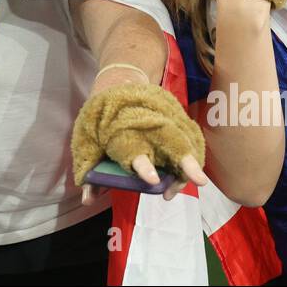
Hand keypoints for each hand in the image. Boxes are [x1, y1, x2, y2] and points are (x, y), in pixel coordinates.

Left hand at [79, 66, 206, 203]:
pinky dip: (194, 153)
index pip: (135, 153)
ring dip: (193, 163)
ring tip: (192, 182)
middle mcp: (148, 125)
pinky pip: (191, 136)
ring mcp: (165, 116)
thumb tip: (87, 201)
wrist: (118, 85)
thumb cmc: (101, 120)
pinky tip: (189, 170)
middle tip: (199, 180)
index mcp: (124, 134)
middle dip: (188, 163)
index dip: (143, 168)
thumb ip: (91, 176)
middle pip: (173, 143)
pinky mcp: (176, 113)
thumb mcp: (88, 145)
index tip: (153, 181)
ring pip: (186, 141)